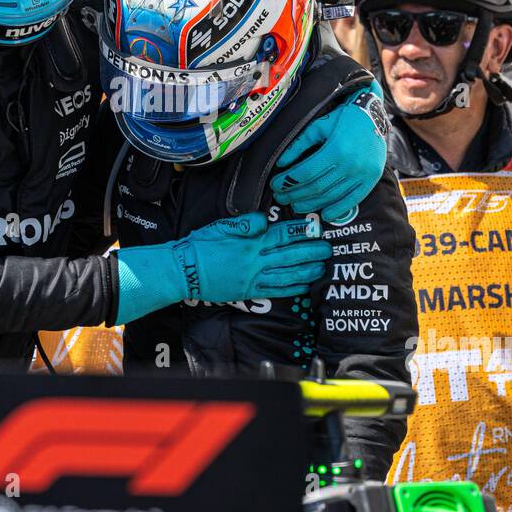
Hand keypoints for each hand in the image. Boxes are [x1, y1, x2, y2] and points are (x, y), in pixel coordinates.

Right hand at [115, 212, 330, 322]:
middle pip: (290, 256)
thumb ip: (246, 222)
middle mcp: (255, 261)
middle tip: (327, 249)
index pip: (281, 235)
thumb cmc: (201, 245)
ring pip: (287, 275)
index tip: (315, 229)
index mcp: (250, 242)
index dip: (301, 232)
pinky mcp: (248, 292)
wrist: (184, 270)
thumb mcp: (221, 225)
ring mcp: (252, 278)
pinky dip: (291, 289)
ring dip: (307, 271)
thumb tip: (265, 219)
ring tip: (321, 268)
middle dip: (311, 252)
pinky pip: (275, 291)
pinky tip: (303, 286)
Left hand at [271, 85, 388, 221]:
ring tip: (295, 206)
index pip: (305, 172)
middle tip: (280, 197)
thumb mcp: (318, 126)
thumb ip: (299, 144)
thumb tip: (281, 163)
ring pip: (332, 195)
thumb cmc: (343, 118)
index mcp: (335, 149)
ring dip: (311, 203)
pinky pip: (354, 199)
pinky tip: (325, 214)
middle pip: (317, 186)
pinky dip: (339, 209)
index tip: (275, 185)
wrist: (374, 115)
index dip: (288, 181)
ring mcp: (362, 173)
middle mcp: (350, 164)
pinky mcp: (372, 179)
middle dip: (295, 194)